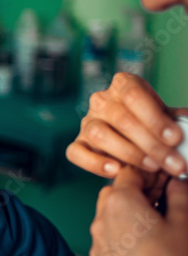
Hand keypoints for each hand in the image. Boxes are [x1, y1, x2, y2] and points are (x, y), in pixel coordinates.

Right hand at [67, 72, 187, 177]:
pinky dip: (94, 163)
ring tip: (152, 167)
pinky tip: (115, 170)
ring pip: (99, 135)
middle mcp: (101, 101)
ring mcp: (87, 122)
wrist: (138, 139)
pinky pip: (77, 153)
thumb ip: (179, 121)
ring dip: (129, 154)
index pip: (133, 95)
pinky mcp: (77, 143)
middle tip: (173, 163)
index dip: (155, 118)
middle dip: (151, 144)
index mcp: (124, 85)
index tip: (175, 138)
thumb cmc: (155, 125)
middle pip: (121, 118)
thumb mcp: (169, 118)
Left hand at [89, 165, 187, 255]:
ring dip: (128, 219)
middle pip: (114, 196)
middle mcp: (100, 224)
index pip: (129, 174)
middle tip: (163, 202)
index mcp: (119, 205)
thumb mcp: (185, 224)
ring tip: (158, 231)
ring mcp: (97, 249)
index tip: (165, 179)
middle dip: (136, 194)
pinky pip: (108, 247)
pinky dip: (123, 243)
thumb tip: (177, 184)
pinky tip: (148, 255)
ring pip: (108, 222)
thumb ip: (179, 196)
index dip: (149, 174)